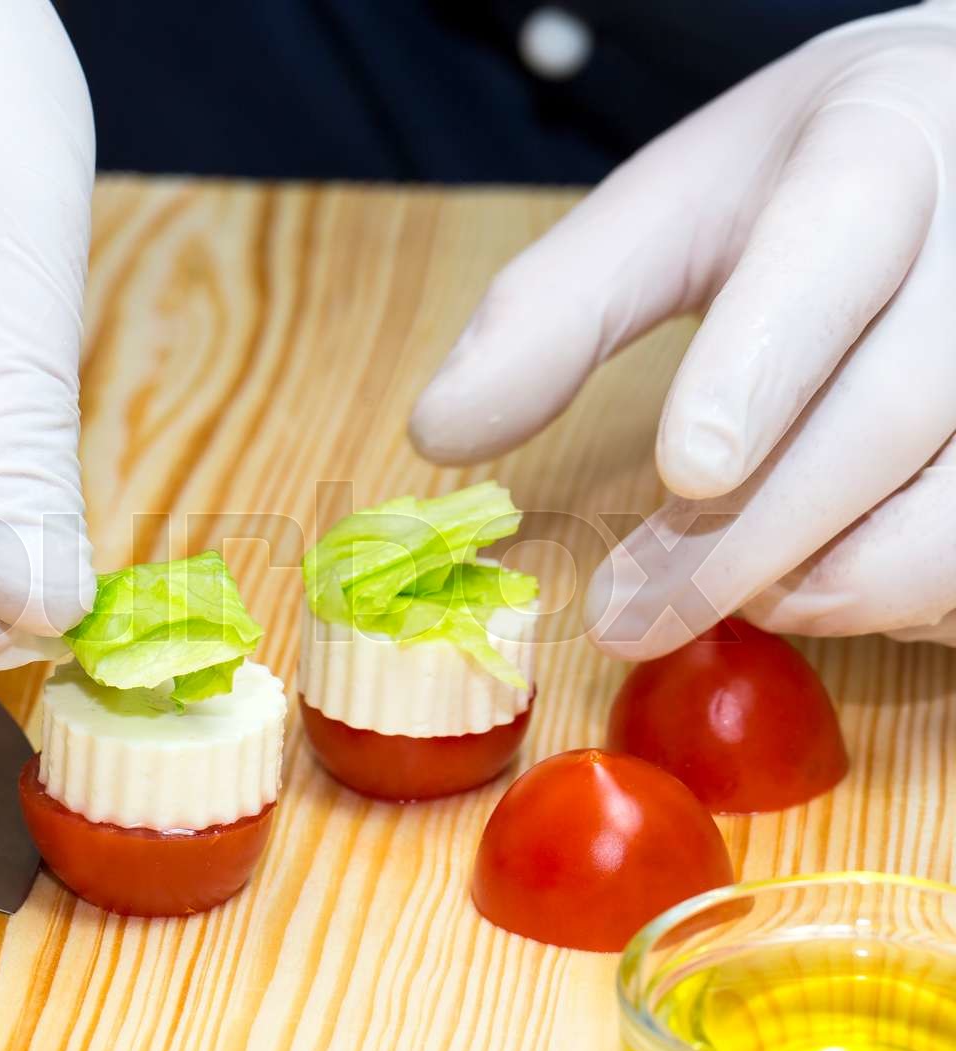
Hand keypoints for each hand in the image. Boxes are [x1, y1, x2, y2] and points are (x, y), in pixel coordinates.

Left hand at [409, 2, 955, 657]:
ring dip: (833, 584)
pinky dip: (900, 600)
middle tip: (626, 613)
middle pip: (891, 412)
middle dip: (747, 536)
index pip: (833, 255)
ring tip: (725, 599)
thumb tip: (438, 432)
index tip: (685, 471)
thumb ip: (555, 310)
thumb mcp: (670, 208)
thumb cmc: (800, 184)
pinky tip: (816, 586)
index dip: (760, 367)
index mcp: (880, 148)